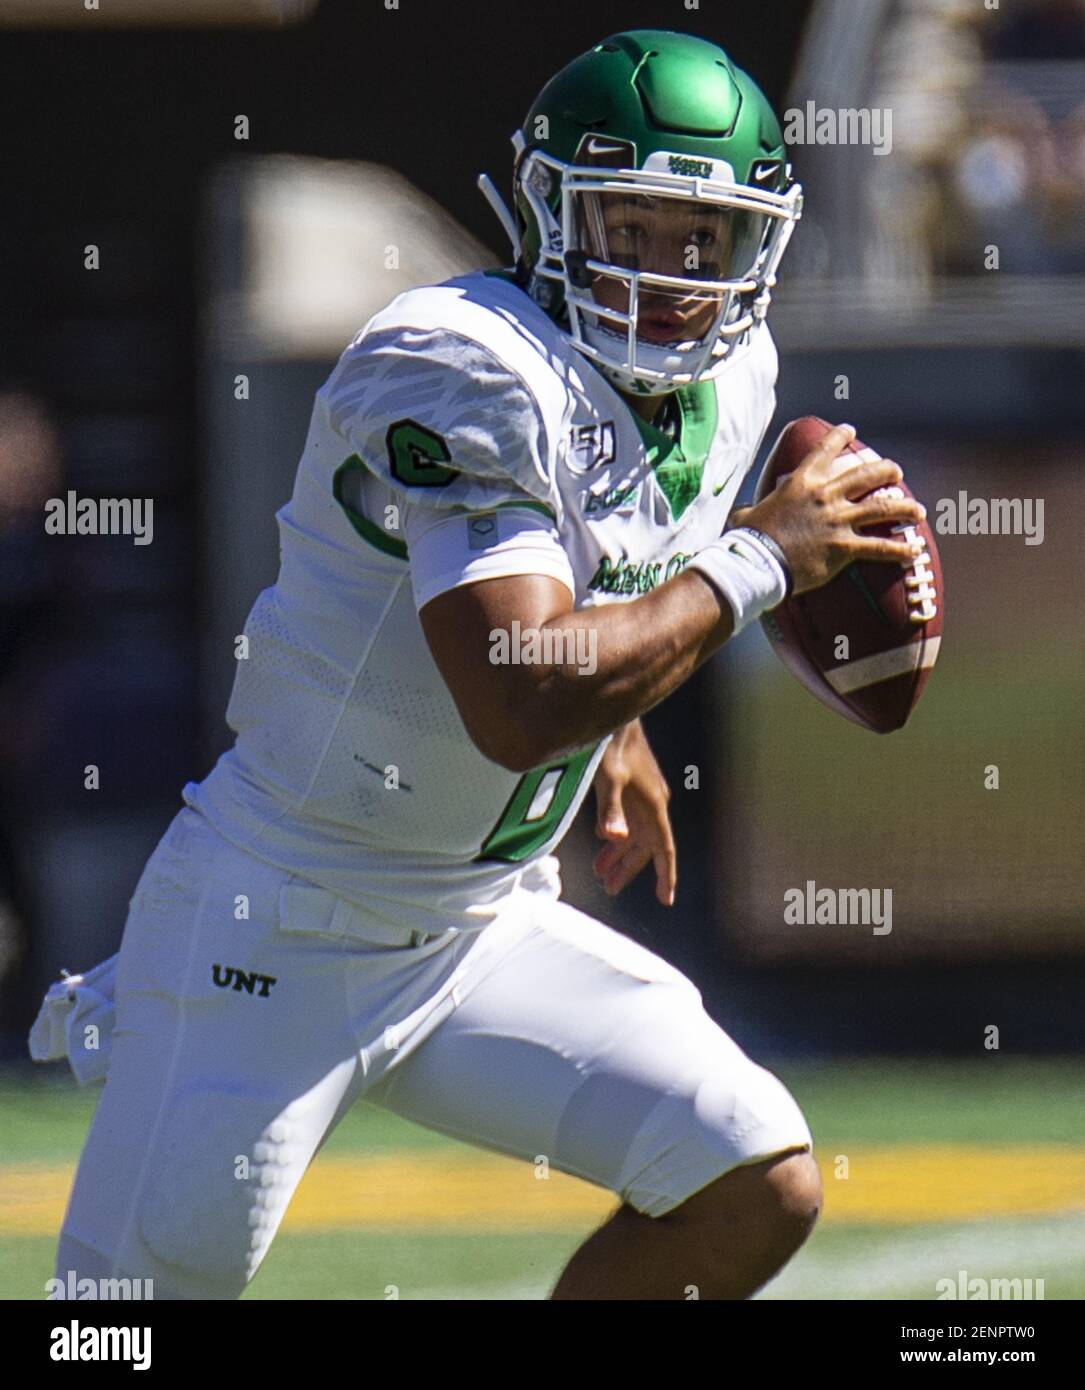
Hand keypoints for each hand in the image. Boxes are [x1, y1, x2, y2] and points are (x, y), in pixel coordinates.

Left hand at [592, 720, 676, 905]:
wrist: (614, 715)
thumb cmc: (613, 745)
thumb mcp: (609, 778)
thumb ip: (611, 809)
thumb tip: (615, 837)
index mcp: (653, 806)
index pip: (664, 849)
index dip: (666, 875)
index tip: (666, 899)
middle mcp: (652, 804)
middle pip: (646, 847)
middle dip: (629, 869)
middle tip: (609, 889)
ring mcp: (643, 795)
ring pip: (635, 834)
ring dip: (619, 854)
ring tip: (601, 873)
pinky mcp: (631, 787)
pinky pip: (627, 820)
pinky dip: (615, 835)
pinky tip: (602, 841)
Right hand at [731, 423, 926, 594]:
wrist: (758, 563)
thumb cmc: (749, 539)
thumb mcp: (746, 514)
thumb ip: (753, 508)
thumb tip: (744, 512)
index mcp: (802, 483)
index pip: (825, 450)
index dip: (840, 437)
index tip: (851, 430)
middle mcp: (825, 496)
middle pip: (866, 475)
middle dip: (886, 470)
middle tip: (896, 471)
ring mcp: (838, 521)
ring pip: (882, 508)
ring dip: (904, 508)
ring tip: (918, 511)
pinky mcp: (845, 547)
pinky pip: (880, 547)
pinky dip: (900, 549)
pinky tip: (914, 550)